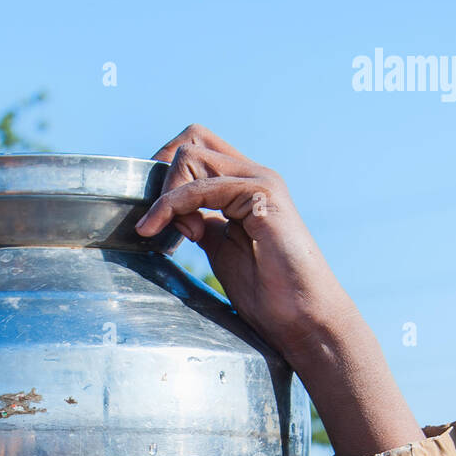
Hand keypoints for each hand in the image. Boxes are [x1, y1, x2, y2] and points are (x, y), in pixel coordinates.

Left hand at [135, 124, 423, 455]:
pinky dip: (172, 205)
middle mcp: (253, 175)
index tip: (155, 219)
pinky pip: (202, 187)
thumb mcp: (222, 250)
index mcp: (244, 187)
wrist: (303, 317)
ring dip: (164, 193)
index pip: (197, 149)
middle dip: (160, 171)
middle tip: (152, 215)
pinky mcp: (263, 196)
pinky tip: (161, 231)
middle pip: (192, 138)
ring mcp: (260, 182)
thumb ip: (203, 225)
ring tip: (160, 232)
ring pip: (192, 155)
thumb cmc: (268, 294)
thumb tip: (176, 215)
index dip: (165, 174)